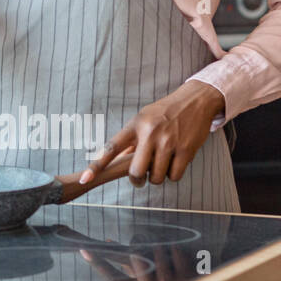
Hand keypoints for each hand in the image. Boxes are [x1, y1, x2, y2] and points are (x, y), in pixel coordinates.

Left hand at [78, 81, 225, 188]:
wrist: (195, 100)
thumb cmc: (165, 111)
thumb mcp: (143, 119)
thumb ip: (130, 139)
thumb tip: (116, 159)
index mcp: (135, 125)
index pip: (111, 147)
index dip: (96, 165)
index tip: (85, 178)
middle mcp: (150, 134)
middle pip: (135, 171)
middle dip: (136, 180)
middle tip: (140, 179)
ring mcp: (168, 142)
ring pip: (156, 177)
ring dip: (157, 177)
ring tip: (161, 164)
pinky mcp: (186, 150)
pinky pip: (174, 176)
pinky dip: (173, 175)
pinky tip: (174, 163)